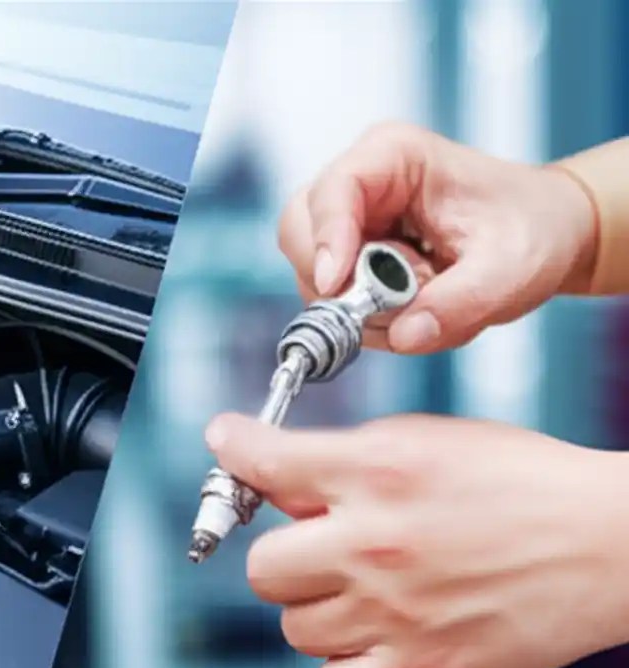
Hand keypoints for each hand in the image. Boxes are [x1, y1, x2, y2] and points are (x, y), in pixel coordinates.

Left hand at [204, 411, 628, 667]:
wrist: (610, 542)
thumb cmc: (526, 483)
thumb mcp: (432, 439)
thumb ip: (351, 460)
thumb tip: (285, 483)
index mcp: (378, 471)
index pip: (266, 462)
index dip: (234, 449)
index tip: (228, 444)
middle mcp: (376, 540)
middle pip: (262, 567)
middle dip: (283, 554)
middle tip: (316, 546)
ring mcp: (396, 610)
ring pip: (294, 627)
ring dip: (315, 608)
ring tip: (358, 589)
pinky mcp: (425, 665)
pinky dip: (342, 666)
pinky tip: (367, 636)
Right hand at [279, 122, 598, 354]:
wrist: (545, 233)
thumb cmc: (531, 228)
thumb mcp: (511, 267)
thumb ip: (460, 301)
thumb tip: (403, 335)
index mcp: (394, 155)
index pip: (333, 192)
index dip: (325, 240)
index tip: (335, 286)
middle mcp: (360, 181)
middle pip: (299, 233)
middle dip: (340, 283)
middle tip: (395, 307)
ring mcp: (349, 220)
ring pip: (312, 273)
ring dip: (363, 306)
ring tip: (429, 300)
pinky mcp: (349, 255)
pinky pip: (333, 297)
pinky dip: (371, 318)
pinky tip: (418, 307)